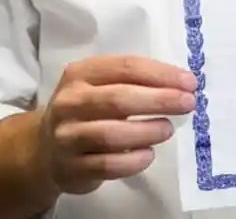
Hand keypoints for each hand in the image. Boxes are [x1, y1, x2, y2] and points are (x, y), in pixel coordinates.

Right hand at [37, 55, 196, 194]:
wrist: (45, 150)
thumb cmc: (86, 111)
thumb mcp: (100, 86)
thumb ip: (133, 81)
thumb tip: (181, 84)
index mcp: (80, 74)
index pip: (125, 67)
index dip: (161, 74)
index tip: (189, 82)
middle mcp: (70, 103)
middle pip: (119, 99)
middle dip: (159, 100)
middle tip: (187, 104)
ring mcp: (67, 137)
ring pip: (111, 134)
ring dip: (147, 131)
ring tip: (167, 129)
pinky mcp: (71, 168)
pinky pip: (106, 165)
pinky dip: (132, 161)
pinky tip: (148, 154)